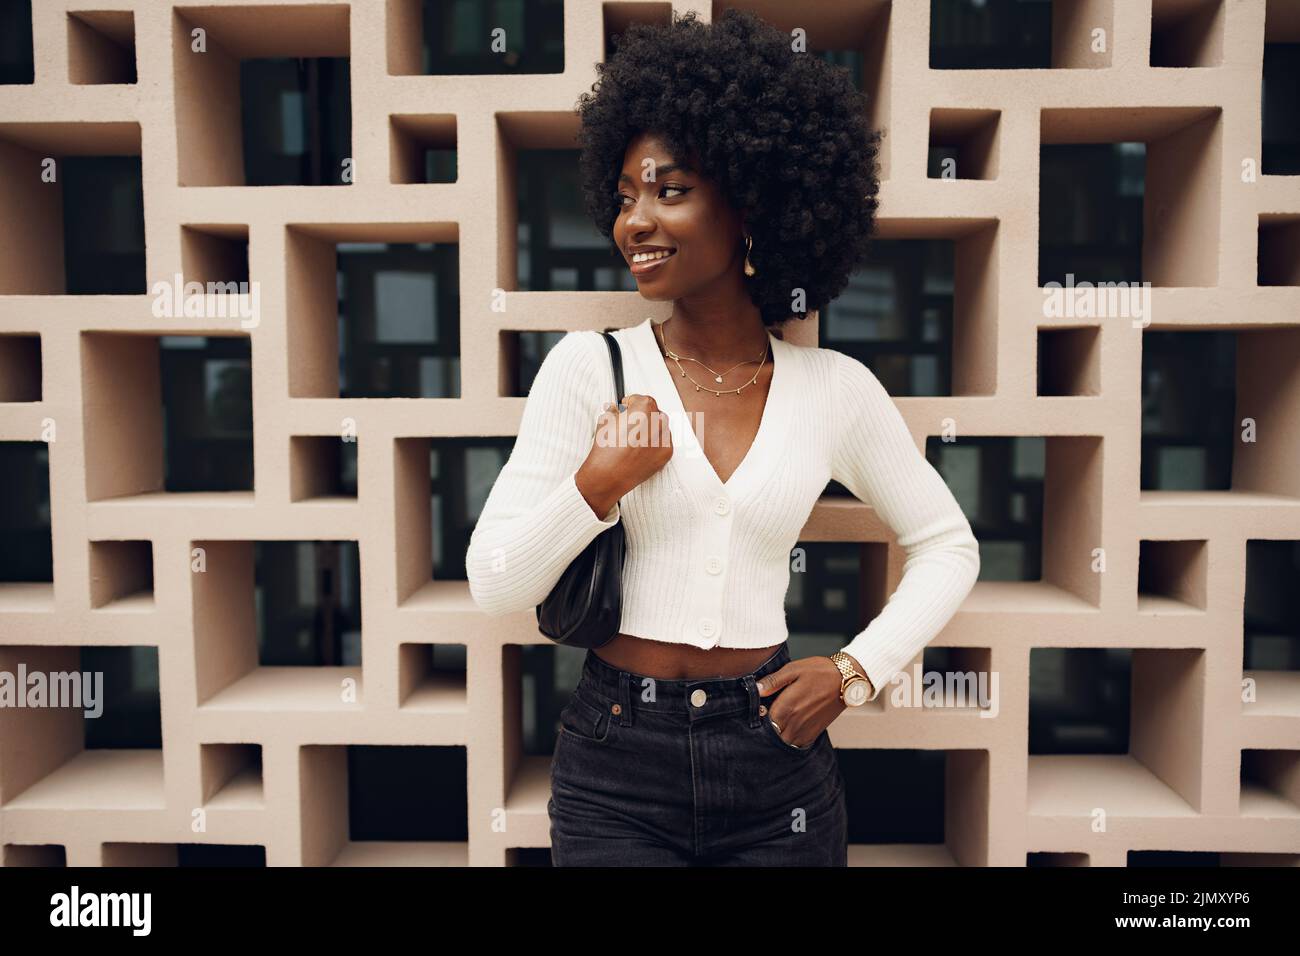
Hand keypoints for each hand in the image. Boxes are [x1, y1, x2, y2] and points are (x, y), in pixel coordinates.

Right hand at [575, 394, 672, 516]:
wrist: (609, 475)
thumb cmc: (606, 449)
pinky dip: (654, 443)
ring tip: (634, 438)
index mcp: (644, 407)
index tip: (626, 407)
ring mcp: (664, 438)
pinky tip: (639, 449)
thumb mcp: (605, 421)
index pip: (642, 399)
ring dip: (649, 429)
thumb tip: (616, 410)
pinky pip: (663, 442)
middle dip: (642, 416)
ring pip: (659, 427)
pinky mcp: (666, 453)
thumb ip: (614, 411)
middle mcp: (658, 421)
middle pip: (653, 412)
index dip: (631, 403)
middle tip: (629, 423)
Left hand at [755, 656, 846, 748]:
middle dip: (767, 727)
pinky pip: (797, 744)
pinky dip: (790, 739)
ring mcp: (805, 730)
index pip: (763, 721)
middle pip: (772, 734)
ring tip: (778, 722)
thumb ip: (773, 681)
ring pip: (784, 741)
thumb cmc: (820, 672)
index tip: (759, 708)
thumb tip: (756, 689)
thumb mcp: (793, 669)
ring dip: (778, 735)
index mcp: (787, 707)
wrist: (846, 680)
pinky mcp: (814, 733)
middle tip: (768, 715)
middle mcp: (795, 722)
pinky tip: (790, 727)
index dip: (759, 715)